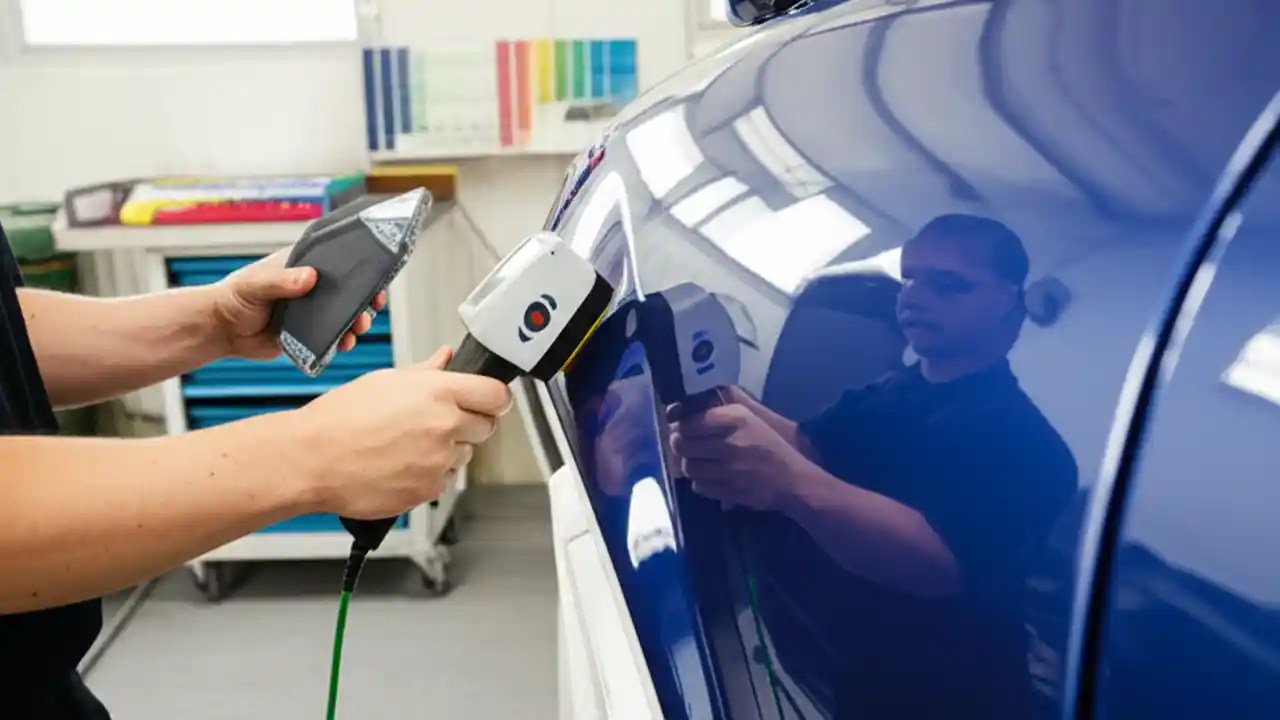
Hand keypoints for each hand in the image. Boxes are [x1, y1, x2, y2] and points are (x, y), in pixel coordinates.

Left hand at [210, 248, 387, 359]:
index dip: (357, 267)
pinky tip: (344, 344)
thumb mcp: (255, 285)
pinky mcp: (308, 334)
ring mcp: (311, 311)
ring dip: (356, 322)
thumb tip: (309, 276)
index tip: (374, 276)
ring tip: (358, 328)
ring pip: (343, 315)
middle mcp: (310, 288)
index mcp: (300, 266)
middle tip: (372, 307)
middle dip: (364, 299)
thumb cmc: (234, 298)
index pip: (335, 261)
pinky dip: (341, 341)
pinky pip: (330, 337)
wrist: (222, 331)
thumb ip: (280, 281)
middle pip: (346, 290)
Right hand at [293, 347, 512, 518]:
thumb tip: (446, 358)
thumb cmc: (340, 419)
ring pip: (465, 454)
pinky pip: (445, 479)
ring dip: (449, 450)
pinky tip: (402, 464)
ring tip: (409, 445)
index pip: (497, 395)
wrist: (311, 459)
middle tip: (438, 423)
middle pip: (486, 427)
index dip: (495, 399)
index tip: (489, 402)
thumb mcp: (385, 381)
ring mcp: (439, 460)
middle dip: (470, 424)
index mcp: (438, 391)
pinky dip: (431, 474)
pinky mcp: (429, 488)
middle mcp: (445, 425)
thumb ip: (426, 372)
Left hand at [668, 397, 814, 511]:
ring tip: (696, 460)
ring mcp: (728, 469)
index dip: (682, 424)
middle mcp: (730, 442)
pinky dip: (700, 482)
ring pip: (688, 466)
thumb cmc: (770, 446)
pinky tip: (709, 476)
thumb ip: (721, 411)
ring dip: (688, 463)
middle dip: (679, 444)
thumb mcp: (751, 419)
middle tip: (682, 444)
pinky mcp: (727, 490)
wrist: (793, 481)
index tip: (681, 426)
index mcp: (737, 419)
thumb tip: (684, 409)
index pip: (692, 420)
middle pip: (684, 443)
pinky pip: (698, 485)